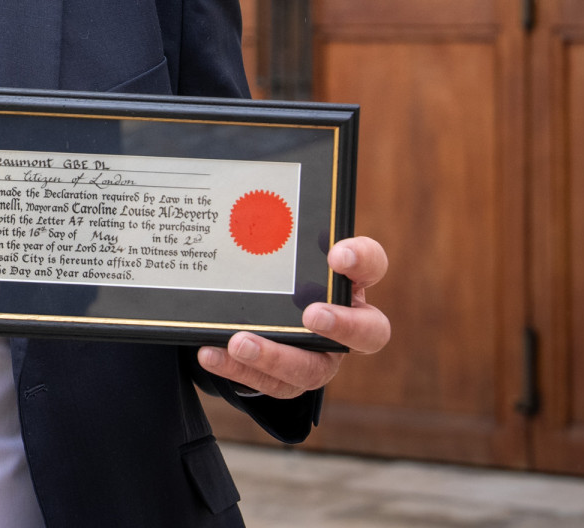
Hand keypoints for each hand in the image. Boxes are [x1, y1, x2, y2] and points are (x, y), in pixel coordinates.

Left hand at [196, 235, 390, 399]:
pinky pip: (270, 384)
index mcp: (348, 282)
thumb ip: (272, 232)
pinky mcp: (291, 381)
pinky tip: (212, 353)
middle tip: (312, 315)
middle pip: (369, 332)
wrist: (258, 312)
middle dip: (343, 325)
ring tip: (239, 342)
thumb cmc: (276, 272)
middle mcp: (346, 323)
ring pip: (312, 368)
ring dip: (275, 356)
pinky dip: (238, 370)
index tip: (337, 255)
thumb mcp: (277, 250)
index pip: (371, 264)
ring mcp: (322, 357)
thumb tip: (242, 200)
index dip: (362, 260)